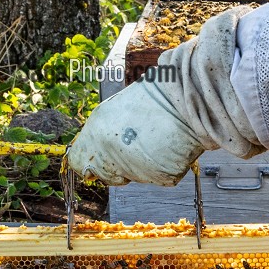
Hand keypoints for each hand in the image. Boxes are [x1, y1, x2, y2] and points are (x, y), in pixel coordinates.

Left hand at [67, 77, 202, 186]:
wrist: (191, 93)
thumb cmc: (157, 93)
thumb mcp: (119, 107)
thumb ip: (104, 131)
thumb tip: (97, 145)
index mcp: (97, 133)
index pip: (78, 163)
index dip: (89, 161)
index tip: (97, 157)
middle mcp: (113, 155)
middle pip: (107, 175)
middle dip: (117, 165)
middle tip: (137, 144)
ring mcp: (138, 169)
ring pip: (135, 174)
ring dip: (143, 162)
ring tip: (158, 136)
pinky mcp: (162, 176)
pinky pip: (160, 175)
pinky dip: (165, 164)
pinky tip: (171, 143)